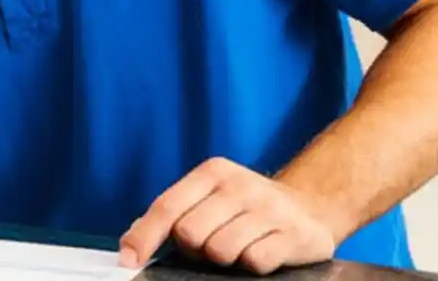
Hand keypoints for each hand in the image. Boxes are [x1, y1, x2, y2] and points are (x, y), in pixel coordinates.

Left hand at [119, 157, 337, 274]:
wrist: (309, 207)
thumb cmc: (244, 209)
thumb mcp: (208, 198)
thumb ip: (172, 215)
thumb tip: (130, 246)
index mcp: (212, 172)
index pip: (166, 207)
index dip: (144, 237)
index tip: (128, 261)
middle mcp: (240, 185)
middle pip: (190, 234)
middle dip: (195, 249)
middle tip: (212, 244)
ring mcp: (270, 208)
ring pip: (220, 251)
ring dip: (225, 259)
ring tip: (238, 246)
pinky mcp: (295, 234)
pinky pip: (254, 262)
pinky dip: (252, 265)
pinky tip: (262, 250)